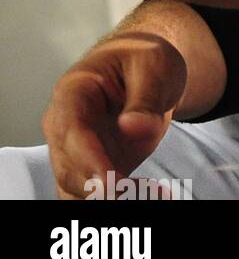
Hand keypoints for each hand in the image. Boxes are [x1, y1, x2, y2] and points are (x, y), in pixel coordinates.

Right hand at [43, 33, 186, 199]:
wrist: (144, 68)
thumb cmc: (143, 59)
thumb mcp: (154, 64)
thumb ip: (145, 97)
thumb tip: (134, 128)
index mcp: (74, 92)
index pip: (73, 131)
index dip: (89, 160)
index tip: (110, 183)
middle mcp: (64, 126)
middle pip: (70, 168)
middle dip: (100, 188)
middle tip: (138, 194)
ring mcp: (75, 152)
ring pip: (77, 190)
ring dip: (112, 198)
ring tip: (154, 193)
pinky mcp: (92, 170)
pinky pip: (96, 195)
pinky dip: (122, 199)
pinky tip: (154, 194)